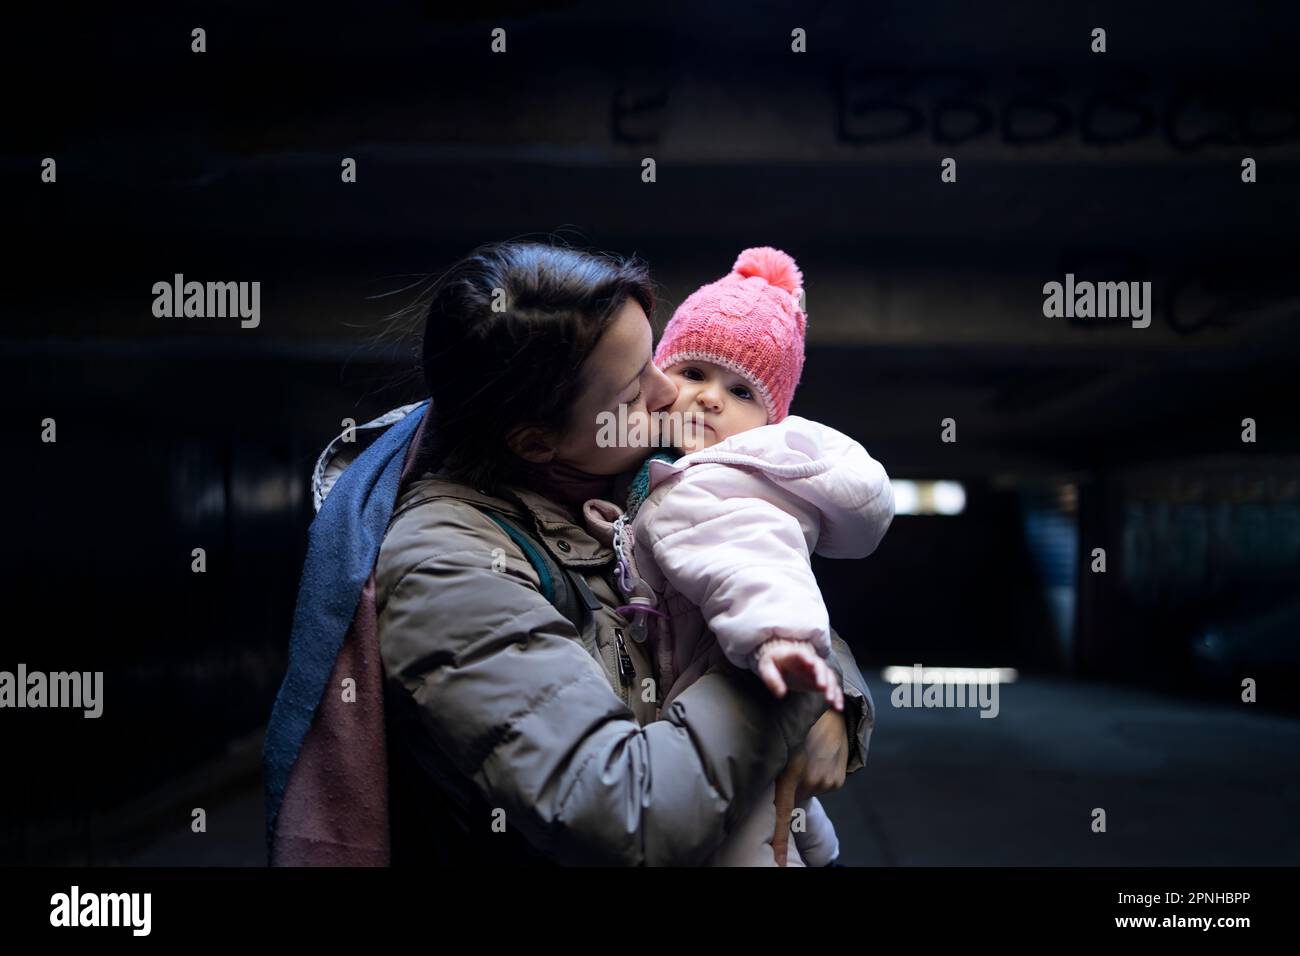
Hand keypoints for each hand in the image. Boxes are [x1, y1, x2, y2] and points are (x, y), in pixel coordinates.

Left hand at [756, 642, 842, 710]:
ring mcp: (817, 670)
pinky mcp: (821, 680)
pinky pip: (832, 687)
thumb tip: (780, 694)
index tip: (810, 663)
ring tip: (831, 701)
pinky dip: (837, 696)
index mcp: (795, 654)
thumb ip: (772, 679)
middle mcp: (810, 661)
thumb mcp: (766, 668)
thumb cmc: (773, 662)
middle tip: (823, 687)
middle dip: (822, 676)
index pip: (802, 654)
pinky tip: (838, 707)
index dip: (806, 657)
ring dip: (832, 688)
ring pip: (829, 677)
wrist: (781, 660)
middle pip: (820, 666)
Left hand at [771, 708, 848, 865]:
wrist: (830, 714)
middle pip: (796, 799)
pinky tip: (821, 757)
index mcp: (789, 776)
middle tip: (795, 763)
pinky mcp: (837, 782)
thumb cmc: (799, 728)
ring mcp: (825, 783)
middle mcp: (809, 783)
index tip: (779, 864)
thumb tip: (772, 796)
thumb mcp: (781, 747)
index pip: (782, 818)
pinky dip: (820, 775)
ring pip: (810, 791)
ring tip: (809, 755)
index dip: (780, 843)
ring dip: (807, 778)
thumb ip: (776, 774)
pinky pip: (823, 786)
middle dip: (792, 787)